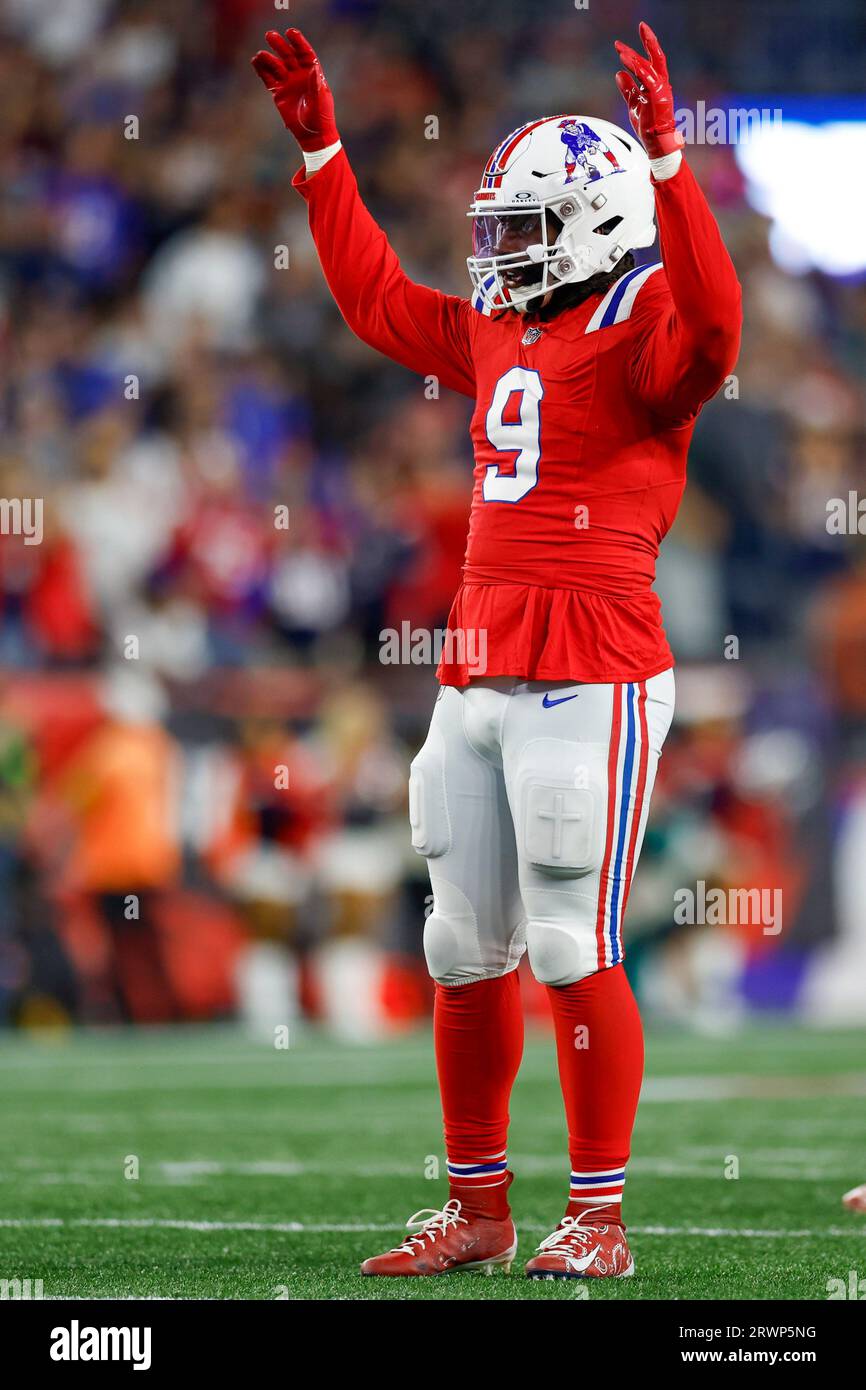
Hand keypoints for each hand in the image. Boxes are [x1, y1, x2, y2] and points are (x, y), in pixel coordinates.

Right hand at [251, 28, 337, 151]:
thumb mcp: (320, 100)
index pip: (304, 53)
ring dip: (268, 59)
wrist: (312, 135)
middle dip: (280, 45)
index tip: (290, 32)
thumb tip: (313, 66)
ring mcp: (288, 83)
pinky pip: (268, 78)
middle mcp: (299, 75)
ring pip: (276, 65)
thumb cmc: (321, 118)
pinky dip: (261, 70)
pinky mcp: (278, 93)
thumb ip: (315, 84)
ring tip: (260, 55)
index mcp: (312, 73)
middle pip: (288, 55)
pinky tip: (255, 62)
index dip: (298, 42)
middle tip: (270, 35)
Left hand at [614, 22, 682, 159]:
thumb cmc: (647, 127)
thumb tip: (618, 73)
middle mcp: (661, 84)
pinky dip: (636, 68)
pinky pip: (647, 78)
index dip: (641, 49)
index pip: (650, 62)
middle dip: (649, 40)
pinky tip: (625, 60)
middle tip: (641, 25)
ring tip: (620, 49)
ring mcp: (662, 90)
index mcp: (656, 85)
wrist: (655, 144)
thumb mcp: (633, 104)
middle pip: (655, 57)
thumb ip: (627, 88)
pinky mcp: (659, 97)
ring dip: (634, 56)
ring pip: (649, 66)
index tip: (625, 42)